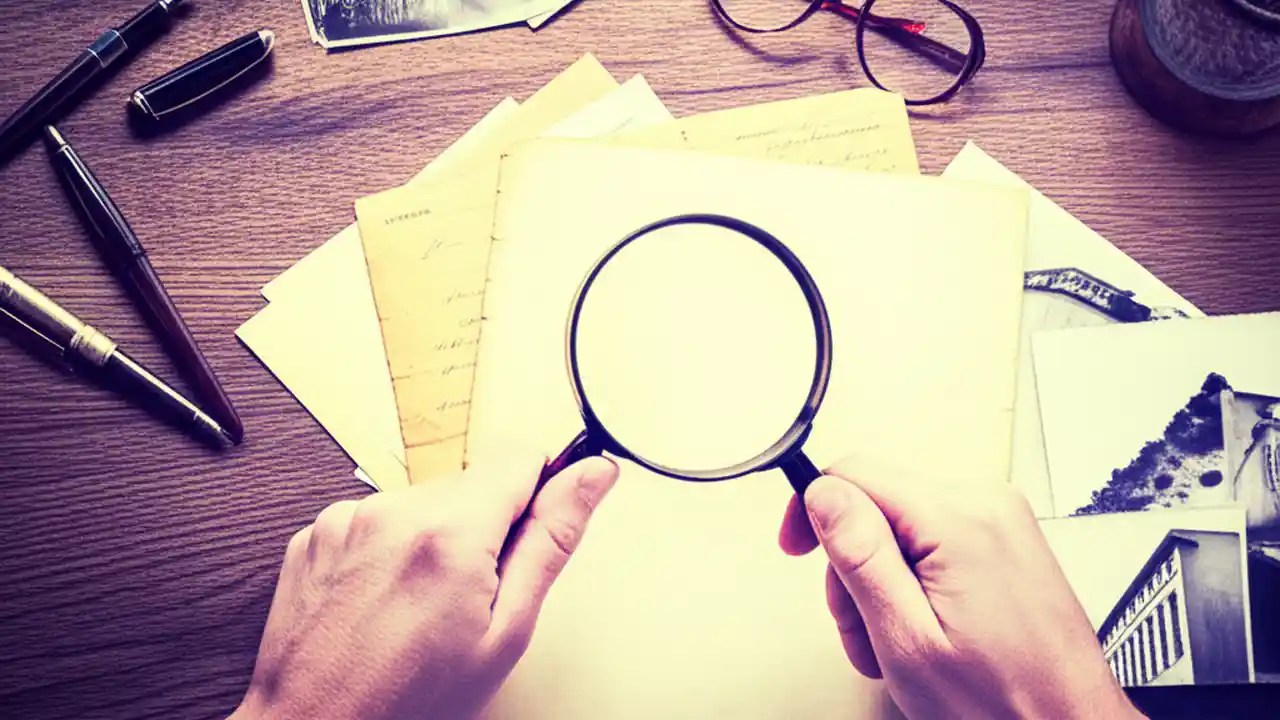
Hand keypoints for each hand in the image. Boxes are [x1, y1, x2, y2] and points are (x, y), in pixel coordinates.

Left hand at [232, 454, 618, 719]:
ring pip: (424, 502)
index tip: (533, 533)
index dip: (539, 493)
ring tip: (422, 606)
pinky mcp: (315, 534)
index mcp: (450, 533)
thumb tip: (592, 476)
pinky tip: (386, 601)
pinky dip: (390, 551)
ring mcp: (346, 520)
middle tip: (473, 596)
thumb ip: (552, 541)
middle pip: (471, 483)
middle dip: (485, 528)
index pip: (520, 458)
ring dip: (436, 539)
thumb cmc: (408, 702)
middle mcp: (392, 512)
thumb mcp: (505, 633)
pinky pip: (376, 520)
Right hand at [779, 456, 1142, 719]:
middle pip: (877, 503)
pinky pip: (935, 541)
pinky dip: (914, 583)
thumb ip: (862, 557)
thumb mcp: (907, 639)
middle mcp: (988, 505)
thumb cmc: (1005, 704)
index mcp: (960, 520)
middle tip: (863, 628)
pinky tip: (924, 629)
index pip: (855, 473)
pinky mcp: (1007, 542)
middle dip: (853, 568)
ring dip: (882, 583)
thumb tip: (824, 493)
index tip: (796, 549)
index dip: (812, 510)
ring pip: (902, 527)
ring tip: (897, 642)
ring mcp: (1003, 523)